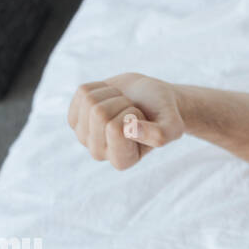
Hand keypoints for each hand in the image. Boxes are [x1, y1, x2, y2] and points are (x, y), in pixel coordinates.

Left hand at [66, 73, 184, 169]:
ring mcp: (84, 136)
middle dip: (120, 102)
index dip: (131, 115)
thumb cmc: (163, 114)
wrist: (152, 99)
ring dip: (112, 95)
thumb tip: (130, 130)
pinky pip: (83, 92)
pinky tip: (111, 99)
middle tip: (132, 109)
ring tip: (123, 104)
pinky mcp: (76, 118)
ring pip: (89, 101)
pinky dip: (101, 88)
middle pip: (99, 113)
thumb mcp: (173, 126)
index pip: (114, 129)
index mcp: (122, 161)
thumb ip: (160, 135)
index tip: (142, 119)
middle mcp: (100, 153)